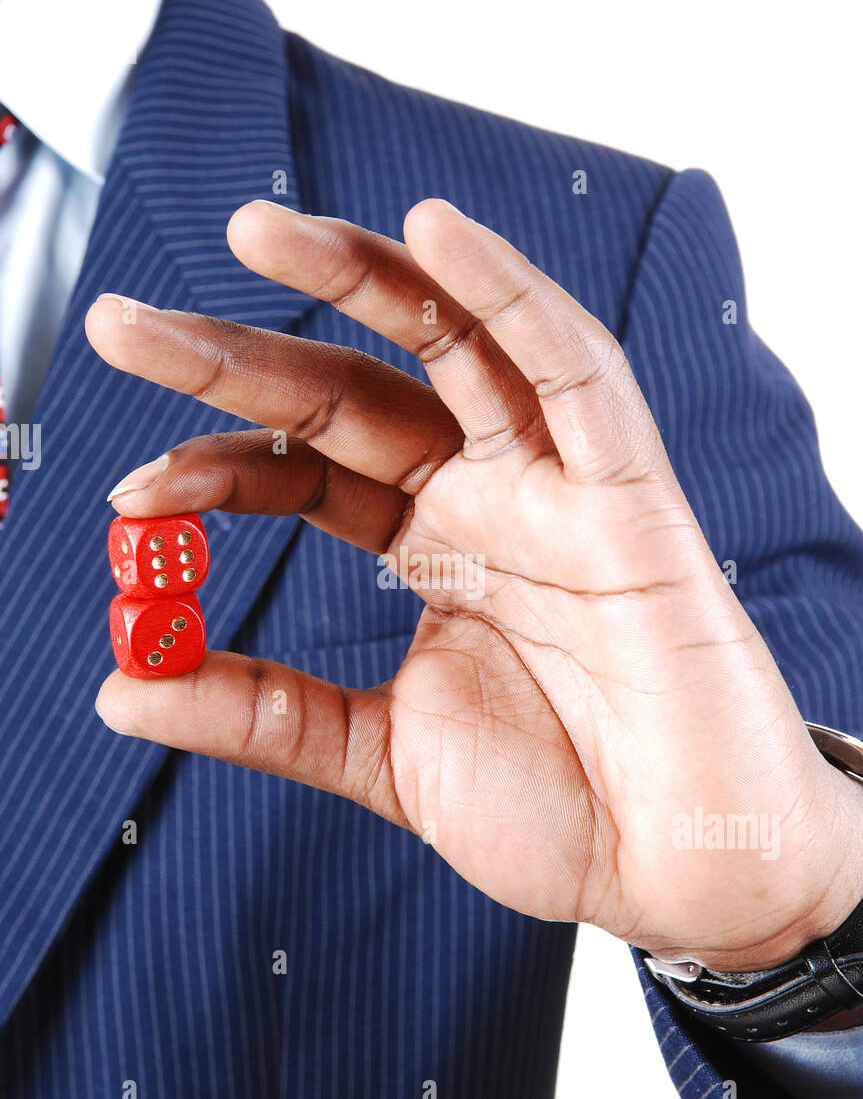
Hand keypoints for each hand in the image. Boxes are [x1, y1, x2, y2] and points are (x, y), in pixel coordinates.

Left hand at [86, 199, 862, 970]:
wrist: (684, 868)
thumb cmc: (561, 808)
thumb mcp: (380, 758)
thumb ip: (264, 716)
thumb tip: (120, 688)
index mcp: (432, 552)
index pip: (305, 474)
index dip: (215, 470)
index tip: (131, 491)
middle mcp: (488, 502)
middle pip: (351, 394)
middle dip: (236, 355)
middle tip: (125, 325)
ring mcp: (559, 488)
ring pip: (457, 347)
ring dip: (361, 279)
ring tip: (256, 230)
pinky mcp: (633, 494)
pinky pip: (574, 374)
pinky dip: (509, 298)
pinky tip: (436, 232)